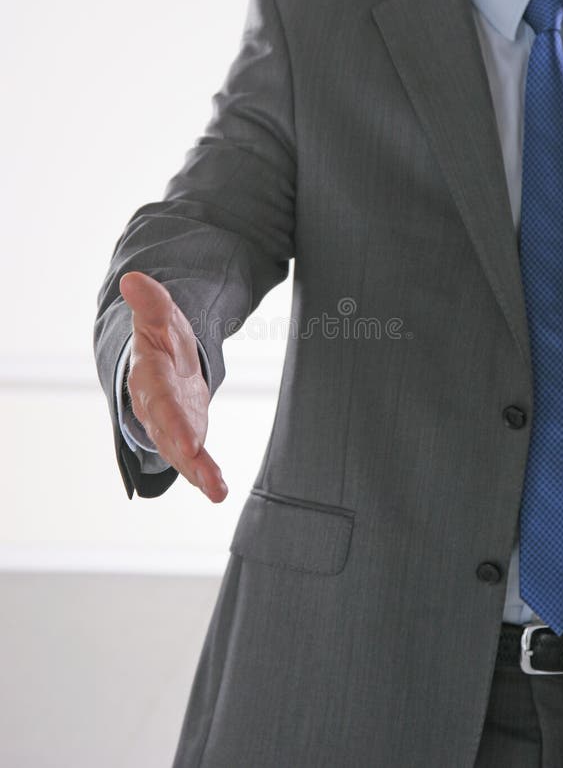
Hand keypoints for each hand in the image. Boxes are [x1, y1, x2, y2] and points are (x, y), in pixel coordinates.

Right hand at [119, 270, 227, 501]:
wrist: (161, 366)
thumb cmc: (162, 342)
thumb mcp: (161, 319)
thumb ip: (151, 303)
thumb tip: (132, 278)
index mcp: (150, 377)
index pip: (160, 397)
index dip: (171, 417)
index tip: (188, 439)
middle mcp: (157, 408)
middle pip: (168, 429)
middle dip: (181, 445)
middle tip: (195, 459)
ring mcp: (172, 428)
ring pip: (181, 451)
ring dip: (197, 470)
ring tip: (216, 490)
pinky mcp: (186, 438)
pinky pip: (195, 460)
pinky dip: (205, 477)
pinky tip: (219, 494)